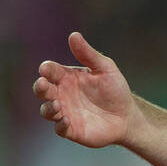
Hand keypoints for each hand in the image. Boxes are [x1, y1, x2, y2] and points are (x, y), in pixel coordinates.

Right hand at [33, 31, 134, 146]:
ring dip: (48, 107)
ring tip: (57, 104)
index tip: (46, 69)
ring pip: (46, 110)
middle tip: (42, 84)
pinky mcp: (71, 129)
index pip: (50, 71)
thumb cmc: (115, 89)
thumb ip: (88, 54)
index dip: (47, 69)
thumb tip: (74, 35)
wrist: (127, 115)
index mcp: (67, 77)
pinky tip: (66, 120)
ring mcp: (65, 112)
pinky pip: (59, 128)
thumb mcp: (105, 68)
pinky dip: (59, 125)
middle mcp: (62, 94)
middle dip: (39, 87)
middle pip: (42, 90)